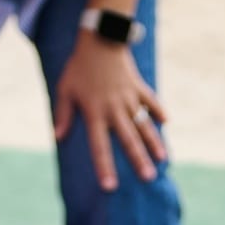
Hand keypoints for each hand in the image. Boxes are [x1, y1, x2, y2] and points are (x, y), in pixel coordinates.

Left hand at [53, 32, 166, 191]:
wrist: (99, 38)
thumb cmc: (79, 67)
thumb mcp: (65, 89)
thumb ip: (62, 114)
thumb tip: (57, 137)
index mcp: (95, 112)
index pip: (99, 146)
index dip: (105, 166)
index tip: (110, 186)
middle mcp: (114, 108)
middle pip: (128, 139)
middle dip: (138, 160)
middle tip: (148, 179)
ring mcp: (129, 98)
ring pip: (144, 124)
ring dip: (153, 142)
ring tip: (162, 159)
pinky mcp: (138, 86)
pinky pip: (151, 100)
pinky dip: (158, 110)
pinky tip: (167, 123)